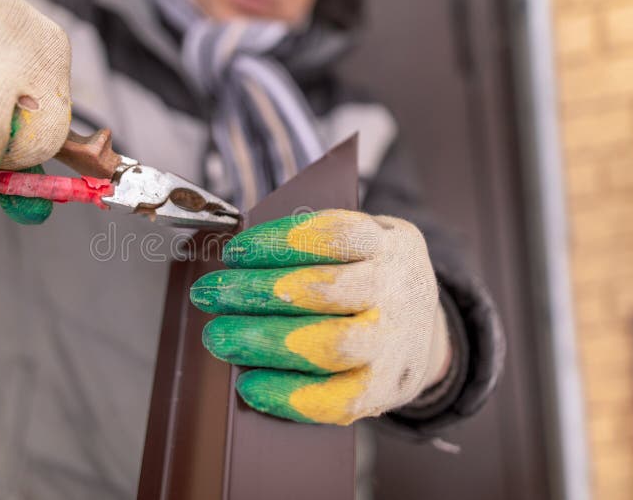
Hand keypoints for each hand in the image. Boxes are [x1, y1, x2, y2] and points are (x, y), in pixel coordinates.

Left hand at [190, 210, 450, 424]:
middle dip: (256, 292)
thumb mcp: (358, 245)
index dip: (279, 242)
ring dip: (263, 340)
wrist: (424, 332)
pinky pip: (335, 399)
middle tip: (208, 294)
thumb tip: (237, 262)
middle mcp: (397, 291)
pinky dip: (286, 395)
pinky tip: (249, 384)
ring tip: (218, 337)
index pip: (335, 234)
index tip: (234, 252)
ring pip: (329, 345)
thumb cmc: (368, 280)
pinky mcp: (384, 389)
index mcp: (388, 243)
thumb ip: (311, 245)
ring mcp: (394, 343)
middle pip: (323, 289)